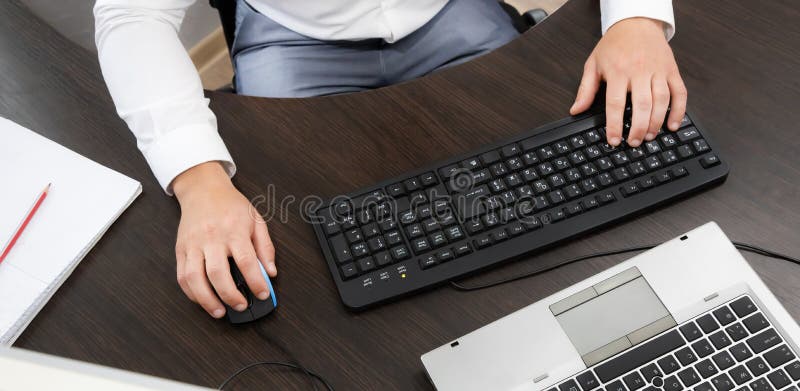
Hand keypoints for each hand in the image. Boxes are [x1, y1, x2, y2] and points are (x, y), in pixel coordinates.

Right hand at [172, 162, 276, 318]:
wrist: (203, 189)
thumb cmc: (231, 205)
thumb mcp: (256, 220)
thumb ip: (265, 247)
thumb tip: (271, 272)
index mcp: (233, 230)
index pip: (246, 261)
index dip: (256, 281)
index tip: (262, 294)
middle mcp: (211, 238)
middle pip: (218, 273)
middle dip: (230, 295)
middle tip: (242, 306)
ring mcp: (193, 244)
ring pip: (194, 278)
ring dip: (206, 300)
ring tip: (220, 311)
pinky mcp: (180, 250)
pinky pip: (182, 276)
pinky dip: (192, 293)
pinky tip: (203, 300)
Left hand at [570, 17, 686, 146]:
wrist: (636, 23)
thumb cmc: (615, 44)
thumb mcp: (593, 64)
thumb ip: (586, 89)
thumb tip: (576, 110)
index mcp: (618, 72)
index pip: (615, 103)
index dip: (614, 125)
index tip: (614, 140)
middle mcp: (640, 72)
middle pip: (641, 105)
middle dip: (639, 128)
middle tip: (634, 143)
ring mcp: (658, 71)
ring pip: (662, 100)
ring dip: (657, 122)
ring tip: (650, 136)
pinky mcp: (672, 70)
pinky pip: (680, 92)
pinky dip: (679, 110)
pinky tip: (673, 124)